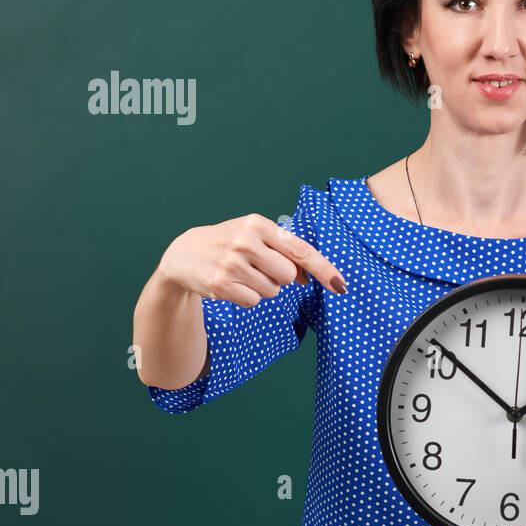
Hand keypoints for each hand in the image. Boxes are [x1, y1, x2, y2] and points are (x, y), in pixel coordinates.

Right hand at [157, 213, 345, 306]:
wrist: (184, 254)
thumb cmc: (231, 243)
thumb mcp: (256, 236)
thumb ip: (284, 251)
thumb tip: (308, 277)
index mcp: (258, 224)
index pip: (300, 250)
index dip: (323, 269)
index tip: (340, 285)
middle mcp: (245, 242)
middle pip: (288, 276)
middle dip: (281, 277)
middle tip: (260, 268)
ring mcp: (231, 264)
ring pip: (272, 291)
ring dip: (263, 288)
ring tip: (243, 273)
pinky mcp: (220, 285)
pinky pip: (253, 301)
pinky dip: (248, 297)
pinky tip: (233, 284)